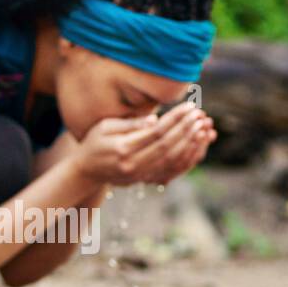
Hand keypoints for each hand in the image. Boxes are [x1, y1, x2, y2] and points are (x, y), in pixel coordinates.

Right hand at [73, 101, 214, 186]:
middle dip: (186, 129)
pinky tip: (194, 145)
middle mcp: (133, 164)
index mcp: (123, 148)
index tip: (189, 107)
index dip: (176, 119)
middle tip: (199, 115)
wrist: (85, 171)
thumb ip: (130, 124)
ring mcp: (139, 175)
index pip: (157, 133)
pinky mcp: (144, 180)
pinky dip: (185, 158)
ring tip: (202, 127)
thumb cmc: (94, 143)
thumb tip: (155, 120)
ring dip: (189, 143)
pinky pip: (170, 170)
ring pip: (172, 160)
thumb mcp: (105, 126)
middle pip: (167, 146)